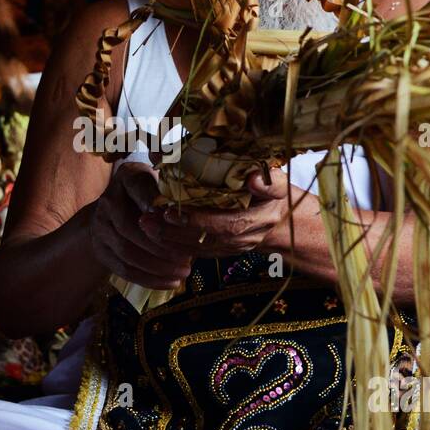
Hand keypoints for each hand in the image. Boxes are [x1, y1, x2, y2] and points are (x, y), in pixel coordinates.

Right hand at [90, 161, 195, 289]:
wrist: (116, 212)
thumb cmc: (152, 196)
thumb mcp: (163, 185)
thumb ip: (174, 195)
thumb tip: (194, 215)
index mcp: (127, 177)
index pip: (141, 191)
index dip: (159, 209)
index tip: (181, 224)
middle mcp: (108, 200)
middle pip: (130, 227)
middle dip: (161, 247)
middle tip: (187, 259)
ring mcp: (99, 226)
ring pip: (127, 252)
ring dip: (157, 266)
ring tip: (183, 273)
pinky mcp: (100, 250)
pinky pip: (123, 269)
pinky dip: (148, 279)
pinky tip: (170, 283)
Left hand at [139, 168, 290, 257]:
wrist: (284, 222)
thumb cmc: (277, 196)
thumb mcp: (279, 183)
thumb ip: (269, 181)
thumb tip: (252, 177)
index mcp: (258, 220)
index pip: (223, 225)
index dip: (196, 220)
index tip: (170, 211)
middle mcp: (243, 239)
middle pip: (204, 239)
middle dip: (173, 232)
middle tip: (146, 219)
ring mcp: (232, 248)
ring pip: (197, 249)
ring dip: (169, 239)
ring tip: (145, 225)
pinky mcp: (222, 251)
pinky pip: (196, 252)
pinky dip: (174, 245)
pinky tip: (155, 235)